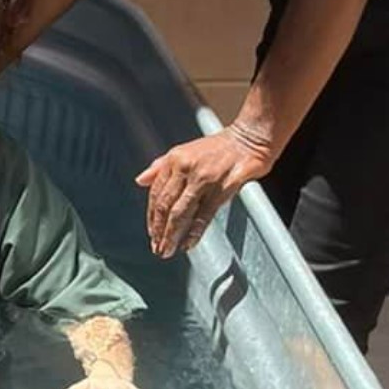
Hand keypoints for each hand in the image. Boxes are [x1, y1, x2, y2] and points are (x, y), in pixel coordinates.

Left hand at [134, 125, 272, 257]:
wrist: (249, 139)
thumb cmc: (218, 147)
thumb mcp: (184, 151)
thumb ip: (160, 167)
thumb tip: (140, 180)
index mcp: (174, 159)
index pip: (156, 193)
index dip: (152, 216)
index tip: (151, 232)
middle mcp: (185, 168)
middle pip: (166, 205)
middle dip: (159, 230)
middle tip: (157, 248)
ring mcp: (203, 179)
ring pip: (181, 213)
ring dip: (172, 235)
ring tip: (168, 250)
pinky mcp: (221, 188)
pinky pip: (204, 215)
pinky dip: (194, 232)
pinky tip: (188, 243)